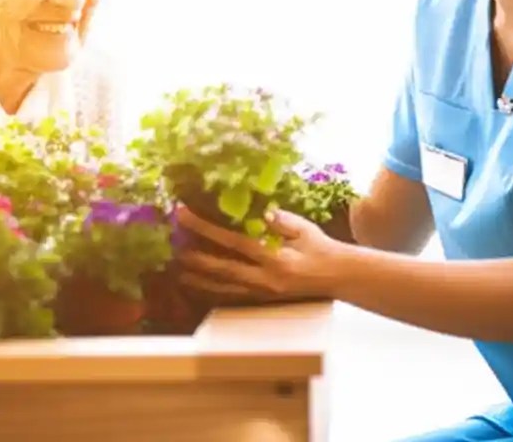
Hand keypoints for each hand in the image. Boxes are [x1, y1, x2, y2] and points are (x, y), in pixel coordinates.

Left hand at [174, 206, 343, 300]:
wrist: (338, 277)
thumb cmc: (320, 248)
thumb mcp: (303, 228)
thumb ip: (280, 220)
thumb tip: (257, 212)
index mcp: (275, 258)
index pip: (233, 241)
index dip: (206, 228)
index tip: (185, 215)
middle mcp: (266, 279)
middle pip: (223, 269)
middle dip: (196, 259)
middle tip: (174, 249)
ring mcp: (264, 293)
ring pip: (224, 288)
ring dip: (200, 280)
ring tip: (179, 272)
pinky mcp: (264, 300)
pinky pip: (233, 297)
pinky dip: (214, 292)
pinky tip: (199, 287)